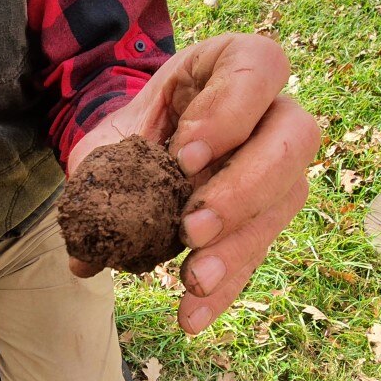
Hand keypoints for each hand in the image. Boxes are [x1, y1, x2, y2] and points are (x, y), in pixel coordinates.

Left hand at [68, 33, 319, 334]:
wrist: (139, 149)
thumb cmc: (136, 128)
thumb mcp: (112, 135)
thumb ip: (98, 176)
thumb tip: (85, 254)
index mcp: (235, 65)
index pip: (261, 67)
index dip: (231, 110)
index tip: (185, 155)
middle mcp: (272, 110)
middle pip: (294, 137)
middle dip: (245, 187)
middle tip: (192, 227)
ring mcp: (280, 164)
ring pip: (287, 198)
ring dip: (239, 245)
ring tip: (192, 280)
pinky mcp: (269, 214)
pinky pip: (260, 250)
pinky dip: (226, 287)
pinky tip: (193, 315)